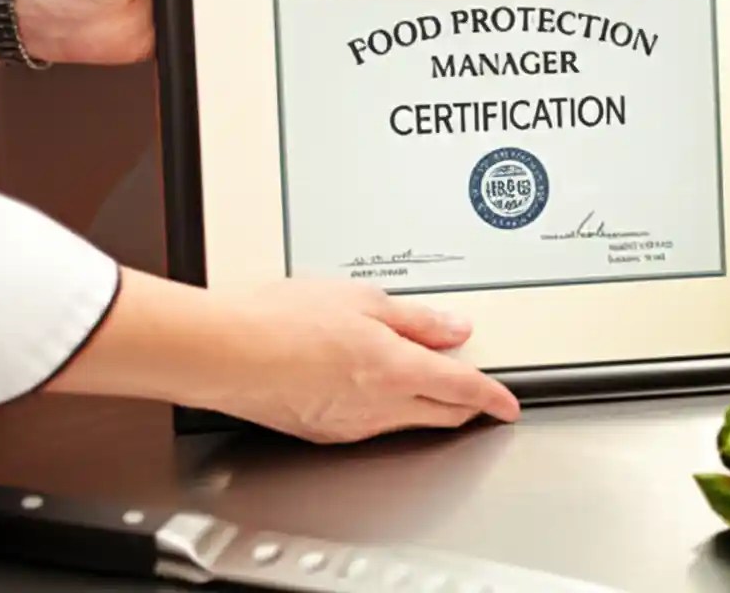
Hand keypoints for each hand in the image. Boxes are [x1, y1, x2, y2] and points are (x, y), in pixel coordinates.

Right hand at [47, 269, 520, 444]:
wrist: (220, 351)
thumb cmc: (279, 319)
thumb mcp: (363, 299)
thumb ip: (416, 319)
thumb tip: (454, 328)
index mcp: (397, 371)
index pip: (464, 389)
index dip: (494, 396)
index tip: (509, 403)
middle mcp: (379, 407)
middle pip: (441, 413)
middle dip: (465, 403)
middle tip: (475, 388)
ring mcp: (349, 425)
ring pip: (405, 420)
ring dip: (422, 402)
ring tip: (415, 370)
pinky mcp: (321, 431)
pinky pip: (369, 423)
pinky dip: (384, 406)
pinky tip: (367, 381)